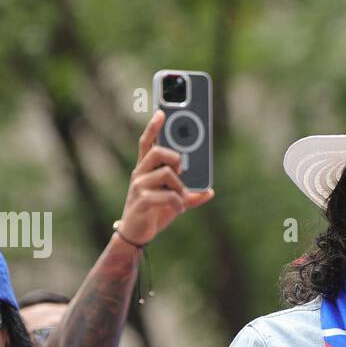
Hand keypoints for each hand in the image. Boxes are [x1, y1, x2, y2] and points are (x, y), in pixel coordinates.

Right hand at [116, 111, 214, 246]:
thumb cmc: (154, 212)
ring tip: (181, 198)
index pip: (147, 143)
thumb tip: (210, 191)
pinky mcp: (142, 201)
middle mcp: (140, 174)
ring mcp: (139, 187)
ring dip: (180, 187)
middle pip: (156, 153)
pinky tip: (179, 209)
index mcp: (146, 170)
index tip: (162, 112)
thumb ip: (190, 195)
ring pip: (166, 174)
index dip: (153, 128)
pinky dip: (179, 203)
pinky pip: (168, 196)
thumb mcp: (175, 201)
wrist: (136, 234)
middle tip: (183, 169)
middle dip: (174, 157)